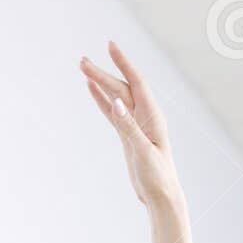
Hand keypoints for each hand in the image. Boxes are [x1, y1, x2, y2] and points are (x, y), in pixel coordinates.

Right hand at [81, 43, 178, 206]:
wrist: (161, 196)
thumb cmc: (158, 177)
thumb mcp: (143, 151)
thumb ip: (129, 126)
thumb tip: (116, 101)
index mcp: (152, 115)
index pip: (136, 82)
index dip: (123, 63)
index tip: (110, 46)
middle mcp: (144, 116)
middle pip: (120, 88)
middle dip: (102, 73)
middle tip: (82, 61)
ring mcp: (135, 124)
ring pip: (115, 98)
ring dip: (100, 82)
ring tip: (83, 67)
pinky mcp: (127, 135)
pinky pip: (112, 113)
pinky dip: (101, 100)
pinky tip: (91, 88)